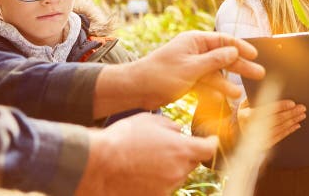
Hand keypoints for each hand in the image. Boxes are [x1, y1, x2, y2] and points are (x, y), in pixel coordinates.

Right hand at [76, 113, 218, 195]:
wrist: (98, 164)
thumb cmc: (124, 138)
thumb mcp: (151, 120)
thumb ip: (172, 126)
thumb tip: (180, 132)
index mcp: (183, 150)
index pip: (210, 148)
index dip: (210, 143)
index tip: (208, 140)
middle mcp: (179, 171)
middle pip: (192, 162)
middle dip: (184, 154)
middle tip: (164, 148)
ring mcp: (167, 187)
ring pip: (177, 175)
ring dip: (169, 168)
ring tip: (146, 159)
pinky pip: (162, 187)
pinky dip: (156, 180)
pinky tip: (140, 172)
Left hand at [94, 31, 264, 117]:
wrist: (135, 90)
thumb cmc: (159, 74)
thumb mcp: (191, 67)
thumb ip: (215, 60)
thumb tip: (234, 51)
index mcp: (195, 41)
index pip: (224, 40)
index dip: (241, 47)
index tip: (255, 55)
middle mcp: (195, 51)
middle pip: (223, 57)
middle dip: (240, 66)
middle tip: (259, 73)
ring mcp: (191, 66)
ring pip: (215, 73)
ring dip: (227, 83)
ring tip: (240, 94)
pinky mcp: (187, 80)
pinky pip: (205, 84)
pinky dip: (214, 91)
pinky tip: (223, 99)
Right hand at [237, 98, 305, 147]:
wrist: (238, 133)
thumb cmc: (245, 114)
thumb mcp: (245, 104)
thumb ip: (256, 98)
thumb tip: (270, 88)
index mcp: (247, 116)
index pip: (267, 110)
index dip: (281, 106)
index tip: (292, 103)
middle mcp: (253, 128)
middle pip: (276, 119)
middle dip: (291, 113)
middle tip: (302, 108)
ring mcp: (259, 138)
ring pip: (280, 128)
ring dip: (293, 121)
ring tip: (301, 115)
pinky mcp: (264, 145)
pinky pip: (280, 137)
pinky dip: (289, 130)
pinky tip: (296, 125)